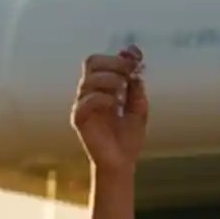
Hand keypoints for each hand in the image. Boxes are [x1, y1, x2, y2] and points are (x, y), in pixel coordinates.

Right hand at [71, 45, 146, 173]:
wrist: (122, 163)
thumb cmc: (128, 138)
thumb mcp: (139, 109)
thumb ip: (136, 89)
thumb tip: (136, 68)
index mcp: (104, 87)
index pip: (104, 61)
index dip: (120, 55)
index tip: (137, 56)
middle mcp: (91, 92)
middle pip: (92, 62)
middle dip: (114, 63)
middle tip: (130, 72)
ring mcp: (83, 105)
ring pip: (90, 79)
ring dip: (111, 80)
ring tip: (123, 93)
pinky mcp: (79, 119)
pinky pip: (85, 101)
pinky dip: (102, 98)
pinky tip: (116, 105)